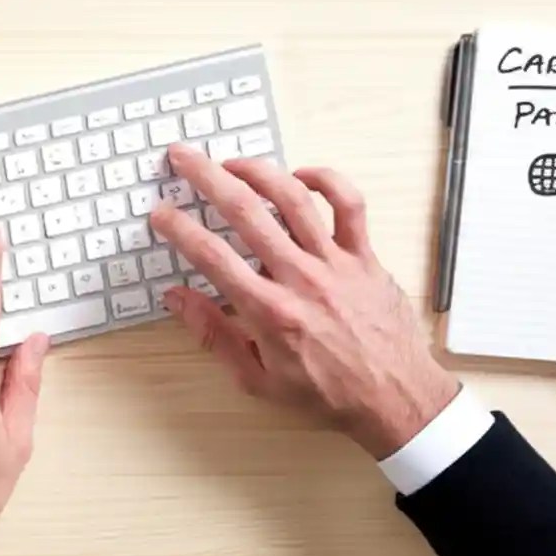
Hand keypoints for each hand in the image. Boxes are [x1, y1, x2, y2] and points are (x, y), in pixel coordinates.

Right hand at [150, 145, 458, 458]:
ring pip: (293, 198)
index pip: (211, 256)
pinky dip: (326, 180)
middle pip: (245, 211)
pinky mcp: (364, 256)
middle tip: (183, 157)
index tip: (160, 212)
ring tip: (232, 161)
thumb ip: (214, 335)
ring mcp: (335, 262)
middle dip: (206, 178)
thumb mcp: (257, 379)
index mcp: (268, 311)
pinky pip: (349, 204)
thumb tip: (177, 299)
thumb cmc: (326, 394)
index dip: (178, 228)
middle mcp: (300, 278)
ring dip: (257, 171)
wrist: (395, 399)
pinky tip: (300, 176)